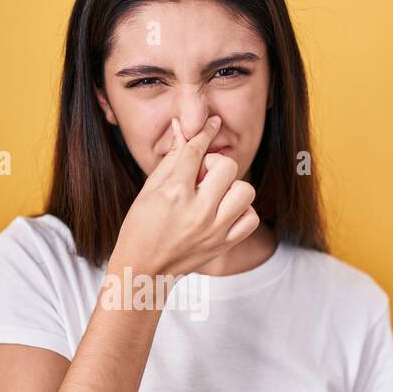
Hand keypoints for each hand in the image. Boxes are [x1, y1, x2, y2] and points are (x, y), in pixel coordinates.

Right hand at [109, 115, 257, 279]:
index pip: (196, 151)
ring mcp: (214, 230)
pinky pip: (251, 218)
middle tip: (202, 177)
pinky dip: (242, 211)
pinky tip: (224, 211)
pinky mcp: (224, 244)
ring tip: (215, 195)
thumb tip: (183, 127)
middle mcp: (198, 211)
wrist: (144, 269)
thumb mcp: (149, 189)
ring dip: (232, 188)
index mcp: (175, 193)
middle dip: (216, 165)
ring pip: (245, 191)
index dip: (205, 133)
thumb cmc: (140, 227)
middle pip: (228, 167)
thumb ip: (171, 158)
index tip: (213, 123)